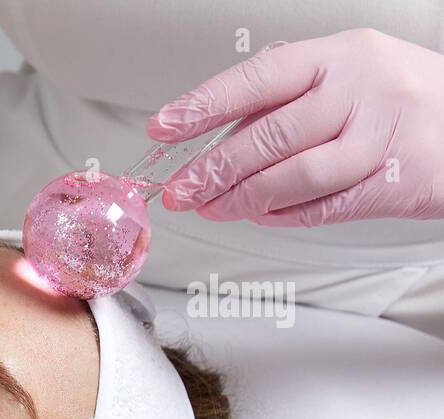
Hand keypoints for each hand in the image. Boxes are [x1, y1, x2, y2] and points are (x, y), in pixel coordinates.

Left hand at [147, 29, 443, 225]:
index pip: (259, 79)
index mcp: (341, 55)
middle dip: (213, 168)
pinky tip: (260, 216)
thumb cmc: (401, 101)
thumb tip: (215, 140)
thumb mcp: (347, 78)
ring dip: (242, 199)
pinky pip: (324, 206)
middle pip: (270, 135)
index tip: (165, 126)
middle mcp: (361, 89)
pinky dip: (284, 215)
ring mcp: (381, 135)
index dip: (205, 105)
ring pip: (294, 176)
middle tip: (180, 190)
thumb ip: (287, 103)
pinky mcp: (394, 181)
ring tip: (212, 208)